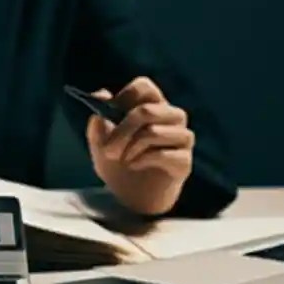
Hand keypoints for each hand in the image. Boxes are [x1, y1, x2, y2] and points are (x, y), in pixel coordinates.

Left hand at [85, 76, 194, 215]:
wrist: (129, 197)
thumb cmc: (117, 164)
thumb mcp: (99, 143)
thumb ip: (98, 121)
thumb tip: (102, 95)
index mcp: (151, 105)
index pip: (144, 86)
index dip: (125, 97)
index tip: (108, 115)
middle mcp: (171, 118)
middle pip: (148, 109)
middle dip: (122, 131)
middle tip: (108, 150)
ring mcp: (182, 139)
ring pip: (154, 132)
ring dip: (131, 147)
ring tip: (123, 160)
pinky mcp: (184, 161)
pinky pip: (164, 154)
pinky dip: (142, 160)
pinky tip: (135, 166)